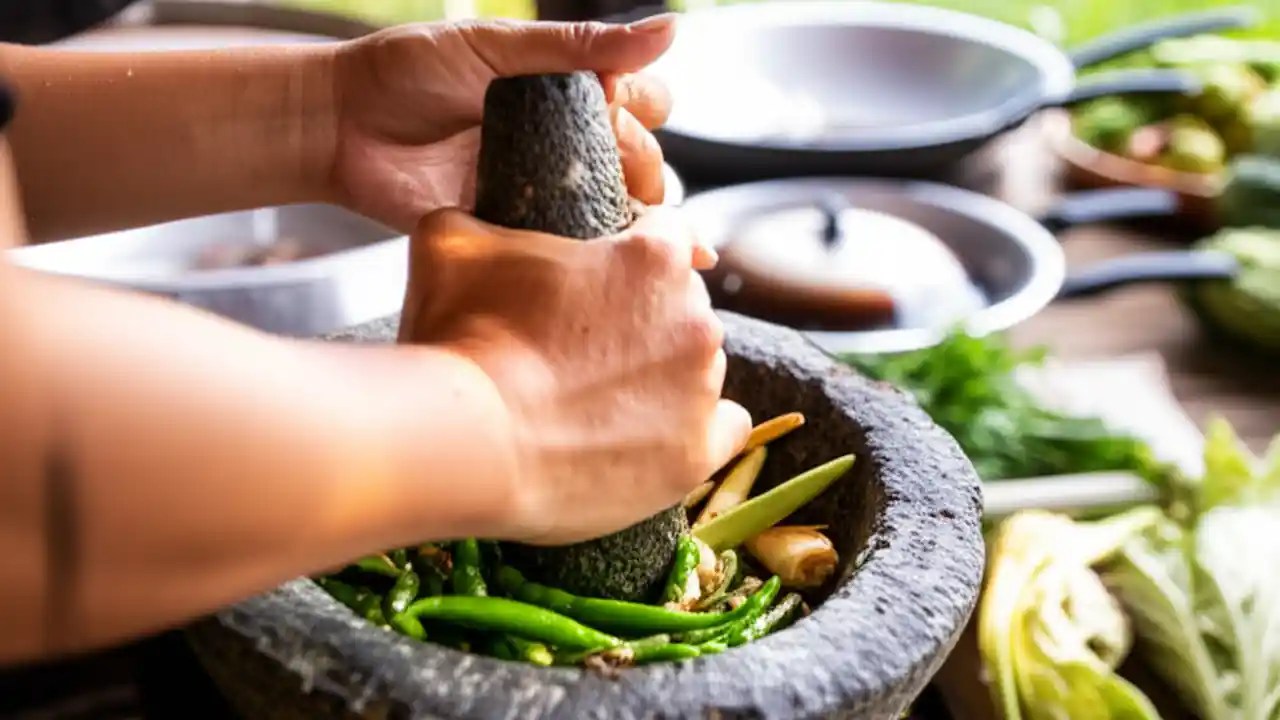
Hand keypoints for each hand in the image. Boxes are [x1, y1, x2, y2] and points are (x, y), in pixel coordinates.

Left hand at [330, 17, 675, 232]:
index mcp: (566, 91)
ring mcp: (543, 191)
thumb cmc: (405, 73)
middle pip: (639, 160)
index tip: (618, 106)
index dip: (646, 106)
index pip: (640, 99)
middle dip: (645, 169)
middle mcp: (563, 141)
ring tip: (658, 240)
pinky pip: (572, 251)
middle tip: (623, 172)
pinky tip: (654, 274)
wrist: (337, 128)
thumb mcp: (496, 48)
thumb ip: (578, 46)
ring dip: (646, 223)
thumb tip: (667, 29)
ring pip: (616, 210)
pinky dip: (612, 263)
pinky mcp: (517, 234)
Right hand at [400, 207, 750, 544]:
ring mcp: (700, 388)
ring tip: (599, 397)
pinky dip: (695, 427)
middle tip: (581, 344)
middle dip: (641, 315)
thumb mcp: (452, 243)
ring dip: (661, 372)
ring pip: (696, 365)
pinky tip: (655, 432)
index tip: (600, 275)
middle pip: (681, 303)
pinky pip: (723, 428)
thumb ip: (484, 218)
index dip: (630, 248)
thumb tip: (477, 219)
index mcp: (653, 256)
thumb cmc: (461, 338)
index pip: (665, 231)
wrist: (467, 442)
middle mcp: (694, 316)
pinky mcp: (697, 452)